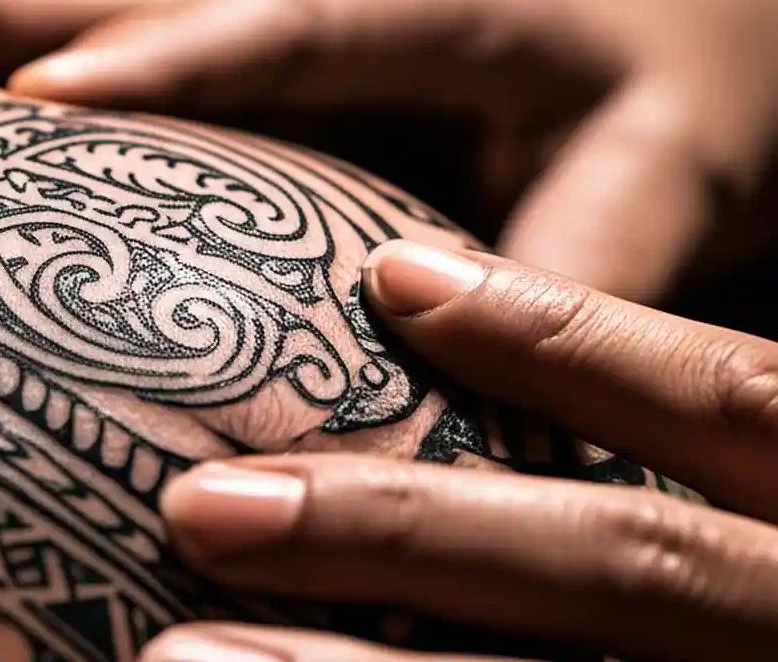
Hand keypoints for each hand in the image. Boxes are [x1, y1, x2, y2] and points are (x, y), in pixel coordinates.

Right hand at [0, 0, 777, 302]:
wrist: (656, 20)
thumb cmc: (662, 90)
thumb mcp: (658, 171)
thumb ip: (583, 263)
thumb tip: (489, 394)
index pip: (289, 20)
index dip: (170, 52)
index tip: (47, 95)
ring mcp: (270, 10)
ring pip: (101, 1)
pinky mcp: (243, 50)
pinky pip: (115, 50)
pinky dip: (14, 64)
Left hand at [142, 240, 777, 660]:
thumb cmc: (764, 562)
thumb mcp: (768, 508)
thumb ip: (682, 441)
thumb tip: (418, 321)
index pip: (729, 399)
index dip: (567, 335)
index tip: (388, 275)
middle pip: (626, 558)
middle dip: (405, 529)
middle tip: (202, 509)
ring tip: (180, 657)